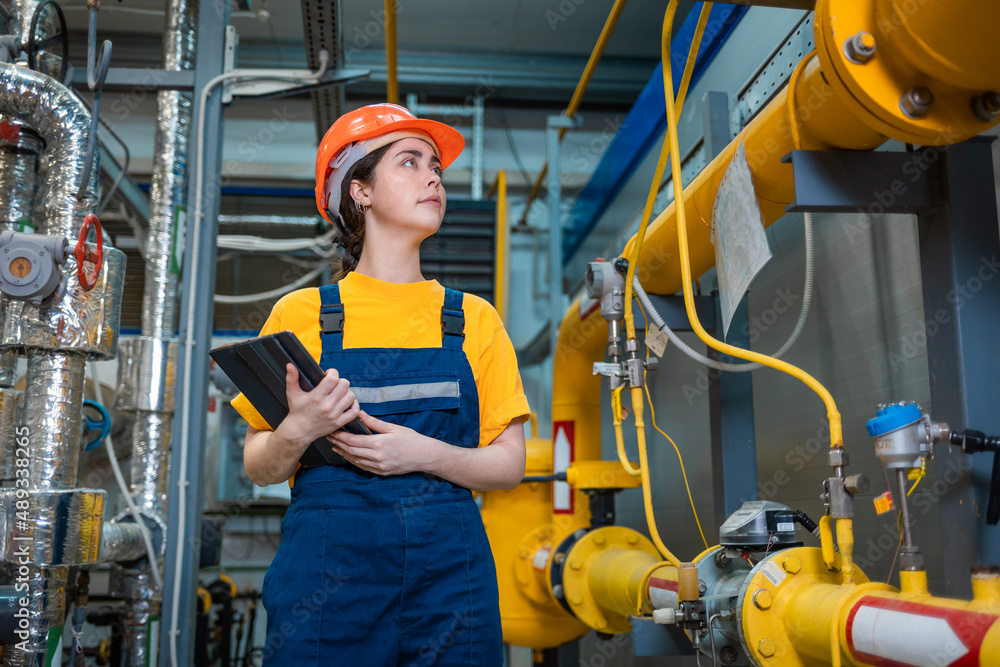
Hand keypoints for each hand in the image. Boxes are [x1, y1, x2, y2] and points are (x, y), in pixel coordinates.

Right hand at [277, 364, 358, 447]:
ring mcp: (334, 415)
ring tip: (340, 393)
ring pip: (351, 396)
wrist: (299, 431)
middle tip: (334, 384)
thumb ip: (291, 378)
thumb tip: (290, 365)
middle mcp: (327, 406)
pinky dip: (354, 405)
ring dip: (347, 392)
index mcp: (316, 397)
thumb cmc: (296, 411)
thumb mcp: (292, 393)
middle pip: (344, 385)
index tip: (329, 374)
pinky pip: (354, 412)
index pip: (333, 379)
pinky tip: (348, 402)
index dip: (333, 372)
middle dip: (340, 381)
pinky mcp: (339, 422)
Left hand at [327, 411, 441, 475]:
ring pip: (355, 460)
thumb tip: (360, 414)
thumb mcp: (393, 427)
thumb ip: (374, 423)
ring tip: (335, 446)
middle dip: (338, 443)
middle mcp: (377, 457)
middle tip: (329, 437)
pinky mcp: (382, 472)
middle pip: (351, 451)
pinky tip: (349, 456)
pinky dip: (353, 461)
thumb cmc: (411, 439)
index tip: (333, 431)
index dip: (341, 436)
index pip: (353, 441)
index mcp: (379, 443)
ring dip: (344, 453)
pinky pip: (363, 467)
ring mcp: (379, 467)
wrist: (424, 456)